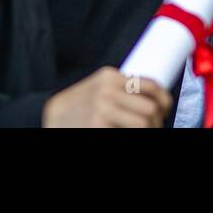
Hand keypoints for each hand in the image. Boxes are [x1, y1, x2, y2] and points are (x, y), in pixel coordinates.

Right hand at [41, 67, 171, 127]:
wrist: (47, 117)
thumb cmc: (75, 106)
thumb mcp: (96, 87)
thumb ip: (118, 88)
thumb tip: (150, 99)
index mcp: (109, 76)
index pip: (150, 84)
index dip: (164, 99)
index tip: (165, 108)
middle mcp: (107, 90)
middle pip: (149, 107)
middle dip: (157, 121)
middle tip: (156, 126)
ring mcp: (102, 109)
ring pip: (143, 122)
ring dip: (150, 130)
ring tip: (148, 133)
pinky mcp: (98, 126)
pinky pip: (128, 133)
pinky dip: (135, 135)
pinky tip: (131, 135)